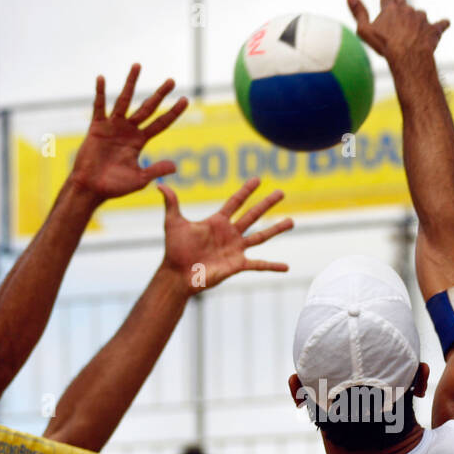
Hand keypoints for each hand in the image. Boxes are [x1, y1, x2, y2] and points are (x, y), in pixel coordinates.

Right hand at [68, 64, 188, 204]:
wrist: (91, 188)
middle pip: (147, 108)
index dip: (173, 112)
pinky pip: (99, 107)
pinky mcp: (97, 127)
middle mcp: (129, 130)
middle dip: (160, 94)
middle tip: (172, 80)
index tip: (186, 99)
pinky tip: (101, 78)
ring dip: (131, 83)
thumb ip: (156, 170)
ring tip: (138, 65)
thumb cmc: (115, 186)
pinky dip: (99, 93)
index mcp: (140, 141)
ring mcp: (113, 126)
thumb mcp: (140, 179)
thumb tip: (175, 166)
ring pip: (124, 100)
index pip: (161, 123)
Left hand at [158, 177, 293, 291]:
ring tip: (292, 221)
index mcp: (217, 222)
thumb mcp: (173, 223)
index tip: (258, 179)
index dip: (246, 191)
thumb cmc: (174, 250)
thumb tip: (161, 184)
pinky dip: (272, 266)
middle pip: (253, 215)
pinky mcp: (237, 265)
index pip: (235, 202)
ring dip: (276, 229)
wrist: (177, 274)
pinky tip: (286, 267)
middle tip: (281, 192)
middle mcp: (229, 234)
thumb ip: (172, 203)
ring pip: (260, 236)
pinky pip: (259, 264)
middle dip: (267, 203)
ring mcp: (235, 249)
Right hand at [348, 0, 448, 68]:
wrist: (408, 56)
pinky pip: (440, 24)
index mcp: (390, 8)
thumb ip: (358, 12)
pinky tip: (445, 24)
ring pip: (419, 14)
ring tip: (414, 28)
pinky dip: (442, 24)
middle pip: (404, 2)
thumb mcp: (364, 30)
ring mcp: (422, 18)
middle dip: (400, 5)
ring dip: (416, 18)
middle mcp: (407, 9)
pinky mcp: (433, 29)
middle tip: (398, 10)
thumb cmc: (385, 45)